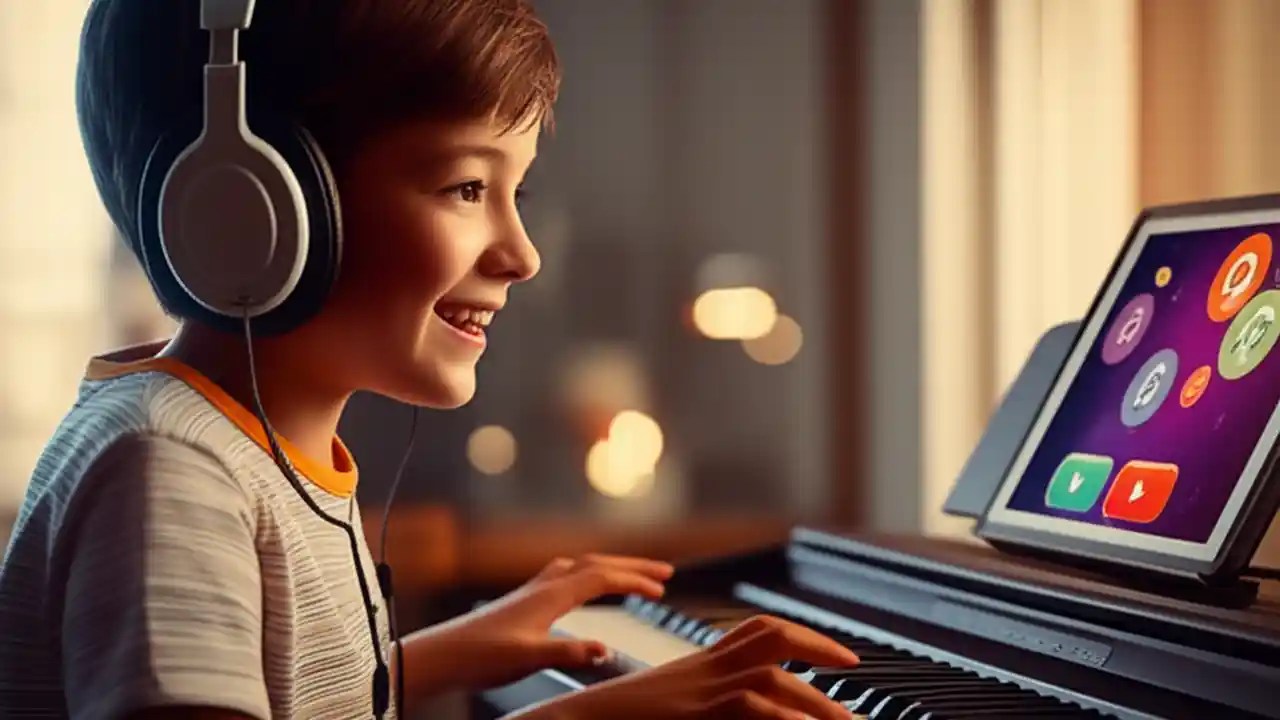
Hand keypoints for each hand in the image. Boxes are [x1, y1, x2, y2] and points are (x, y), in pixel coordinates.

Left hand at [398, 554, 671, 695]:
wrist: (442, 654)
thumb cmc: (479, 655)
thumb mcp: (529, 657)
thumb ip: (569, 652)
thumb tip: (605, 650)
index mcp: (550, 594)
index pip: (603, 578)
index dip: (635, 580)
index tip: (662, 587)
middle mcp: (544, 585)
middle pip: (597, 564)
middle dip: (631, 566)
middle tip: (663, 571)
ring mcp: (532, 590)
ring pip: (581, 567)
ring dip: (610, 567)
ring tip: (631, 575)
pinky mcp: (523, 600)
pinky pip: (566, 576)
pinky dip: (587, 575)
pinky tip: (583, 587)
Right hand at [516, 615, 859, 719]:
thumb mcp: (676, 711)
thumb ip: (714, 709)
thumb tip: (756, 712)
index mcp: (699, 666)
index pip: (758, 631)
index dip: (804, 635)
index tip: (841, 655)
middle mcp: (701, 670)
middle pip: (771, 637)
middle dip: (821, 648)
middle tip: (857, 674)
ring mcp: (696, 691)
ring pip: (770, 678)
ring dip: (817, 703)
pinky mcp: (691, 713)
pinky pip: (748, 708)